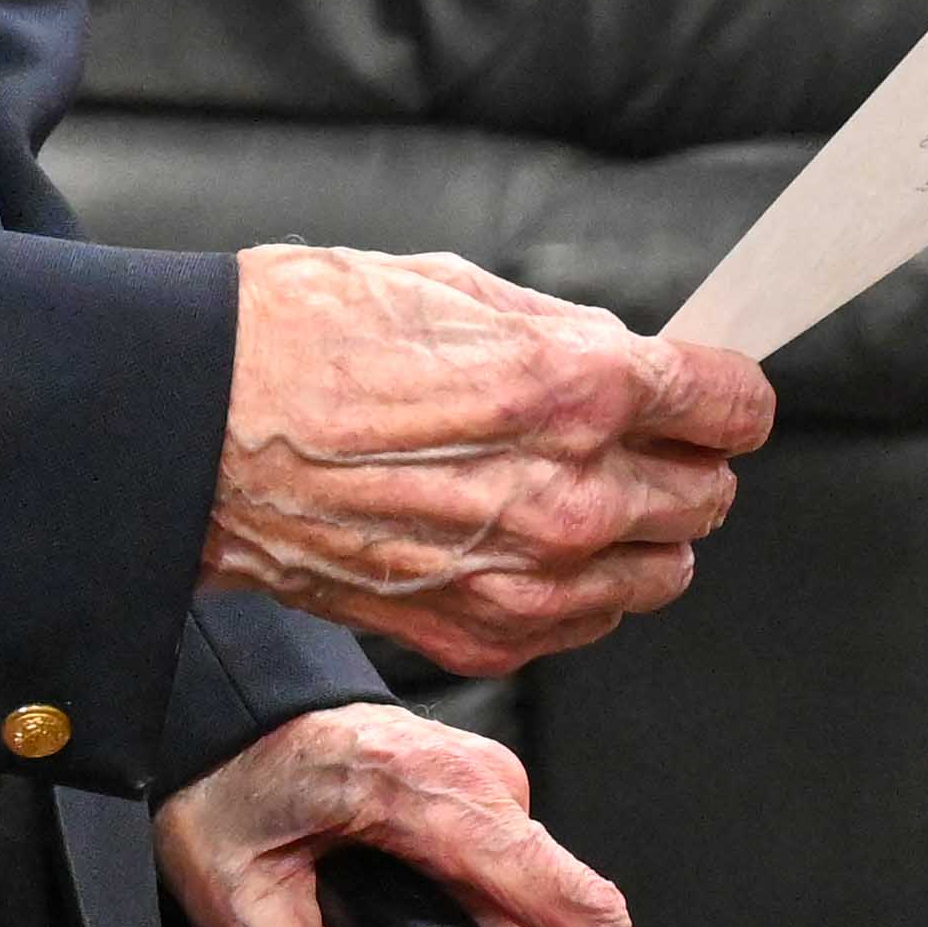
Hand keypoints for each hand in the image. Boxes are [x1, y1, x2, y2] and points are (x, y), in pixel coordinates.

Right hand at [213, 250, 767, 665]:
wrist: (195, 430)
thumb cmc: (304, 339)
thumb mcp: (458, 289)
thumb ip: (566, 336)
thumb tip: (633, 359)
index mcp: (580, 387)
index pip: (732, 407)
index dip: (726, 395)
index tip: (712, 394)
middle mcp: (573, 493)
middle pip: (708, 498)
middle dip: (684, 462)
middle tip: (637, 439)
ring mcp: (530, 579)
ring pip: (661, 574)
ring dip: (640, 535)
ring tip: (576, 494)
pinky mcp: (478, 637)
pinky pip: (585, 627)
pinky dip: (576, 593)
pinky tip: (523, 544)